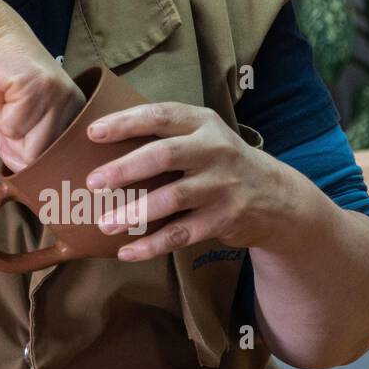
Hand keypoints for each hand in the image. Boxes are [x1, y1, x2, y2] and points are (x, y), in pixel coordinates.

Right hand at [0, 6, 84, 171]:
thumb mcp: (19, 114)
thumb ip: (31, 139)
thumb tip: (31, 171)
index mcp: (75, 108)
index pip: (61, 156)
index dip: (32, 159)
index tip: (13, 147)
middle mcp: (74, 101)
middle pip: (47, 157)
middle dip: (17, 153)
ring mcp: (58, 94)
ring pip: (33, 149)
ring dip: (8, 138)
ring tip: (0, 111)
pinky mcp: (38, 87)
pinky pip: (13, 128)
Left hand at [84, 102, 293, 260]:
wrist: (276, 195)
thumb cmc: (218, 161)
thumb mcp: (201, 135)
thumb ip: (164, 134)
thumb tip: (98, 140)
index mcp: (202, 122)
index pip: (160, 116)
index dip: (125, 122)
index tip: (92, 133)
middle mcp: (214, 150)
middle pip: (164, 155)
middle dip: (125, 169)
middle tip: (92, 182)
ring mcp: (223, 185)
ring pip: (173, 198)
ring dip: (135, 212)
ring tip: (104, 223)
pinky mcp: (226, 218)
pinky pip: (183, 233)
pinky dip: (153, 245)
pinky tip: (126, 251)